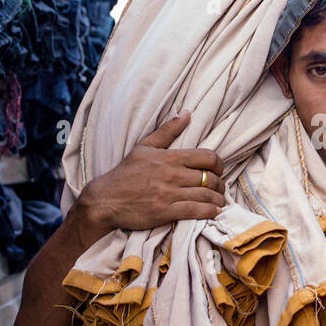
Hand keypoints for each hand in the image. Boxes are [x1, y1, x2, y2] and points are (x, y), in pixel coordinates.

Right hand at [74, 110, 224, 239]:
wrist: (106, 199)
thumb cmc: (126, 172)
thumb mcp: (145, 146)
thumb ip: (168, 130)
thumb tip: (187, 113)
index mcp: (169, 158)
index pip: (207, 157)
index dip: (219, 164)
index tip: (218, 170)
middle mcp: (171, 175)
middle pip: (210, 178)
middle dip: (219, 184)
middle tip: (219, 188)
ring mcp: (168, 194)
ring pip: (206, 196)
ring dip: (218, 200)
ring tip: (219, 202)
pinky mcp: (165, 212)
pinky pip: (195, 211)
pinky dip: (209, 212)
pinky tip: (213, 212)